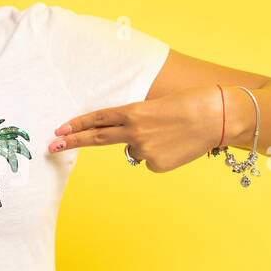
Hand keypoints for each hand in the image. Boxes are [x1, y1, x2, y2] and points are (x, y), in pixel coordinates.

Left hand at [46, 86, 226, 172]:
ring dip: (146, 145)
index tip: (60, 129)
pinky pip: (150, 162)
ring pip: (134, 151)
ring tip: (170, 134)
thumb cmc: (192, 104)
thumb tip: (129, 143)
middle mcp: (134, 133)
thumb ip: (137, 121)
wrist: (219, 116)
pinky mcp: (157, 166)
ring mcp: (145, 151)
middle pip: (96, 138)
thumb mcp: (157, 107)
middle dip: (72, 141)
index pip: (98, 119)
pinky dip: (160, 156)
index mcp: (134, 112)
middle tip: (51, 146)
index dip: (77, 124)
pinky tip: (176, 147)